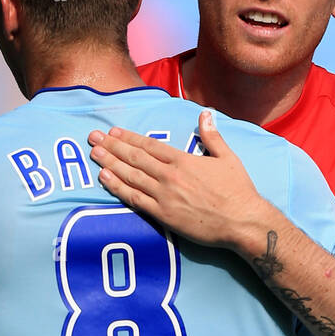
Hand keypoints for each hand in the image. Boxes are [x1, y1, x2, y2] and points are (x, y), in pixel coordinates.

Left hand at [87, 110, 270, 249]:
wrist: (242, 221)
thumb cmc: (238, 191)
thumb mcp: (228, 158)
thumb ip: (213, 135)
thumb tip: (205, 114)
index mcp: (184, 160)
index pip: (149, 145)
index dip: (129, 137)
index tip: (113, 131)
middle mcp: (170, 175)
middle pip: (134, 158)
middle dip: (112, 146)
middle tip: (93, 137)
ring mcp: (164, 195)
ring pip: (130, 176)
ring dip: (109, 163)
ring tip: (94, 154)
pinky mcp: (163, 215)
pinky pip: (135, 199)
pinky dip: (118, 188)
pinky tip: (104, 178)